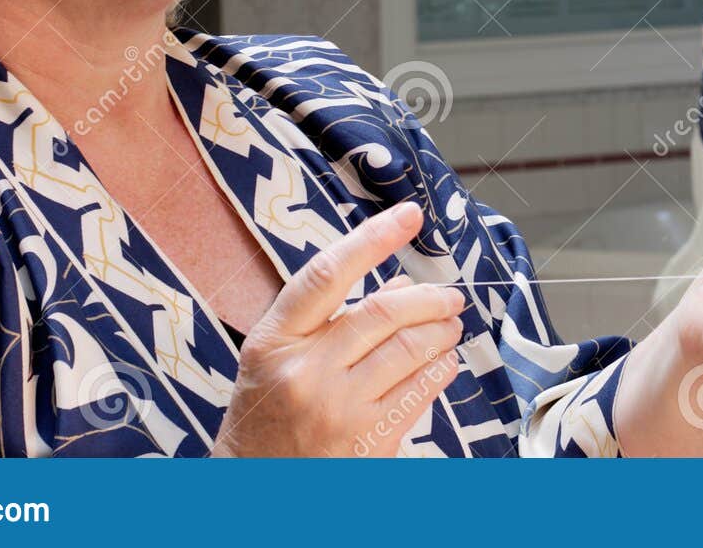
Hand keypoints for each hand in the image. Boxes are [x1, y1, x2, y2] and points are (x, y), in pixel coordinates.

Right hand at [210, 202, 462, 456]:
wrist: (251, 488)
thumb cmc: (267, 413)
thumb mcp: (279, 357)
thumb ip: (330, 316)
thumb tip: (401, 283)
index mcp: (274, 339)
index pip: (327, 273)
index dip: (373, 238)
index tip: (409, 215)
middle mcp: (303, 370)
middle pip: (382, 312)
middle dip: (430, 299)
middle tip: (450, 296)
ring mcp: (335, 408)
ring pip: (408, 350)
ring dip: (440, 332)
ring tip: (450, 327)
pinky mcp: (365, 442)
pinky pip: (418, 392)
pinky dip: (439, 370)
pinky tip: (444, 363)